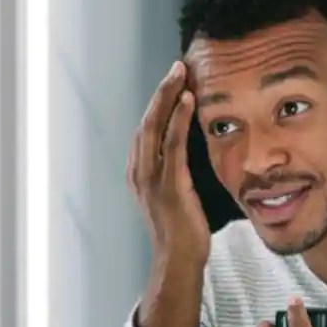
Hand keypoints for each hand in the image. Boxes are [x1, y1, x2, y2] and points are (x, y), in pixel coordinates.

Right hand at [128, 61, 209, 268]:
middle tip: (176, 66)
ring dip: (167, 96)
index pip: (146, 128)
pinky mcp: (169, 184)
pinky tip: (187, 100)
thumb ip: (173, 171)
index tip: (173, 80)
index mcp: (139, 172)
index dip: (158, 102)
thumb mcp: (174, 194)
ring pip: (154, 126)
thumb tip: (187, 151)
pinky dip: (178, 119)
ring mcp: (151, 177)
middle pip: (146, 120)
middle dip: (161, 91)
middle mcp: (139, 171)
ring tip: (179, 73)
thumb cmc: (182, 230)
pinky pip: (172, 144)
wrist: (178, 260)